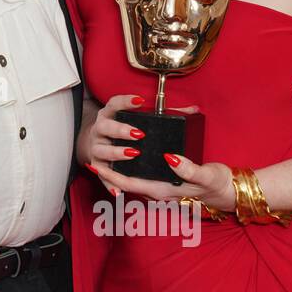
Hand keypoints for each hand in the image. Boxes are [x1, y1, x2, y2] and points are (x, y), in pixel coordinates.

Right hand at [76, 93, 199, 172]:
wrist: (102, 140)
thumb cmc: (126, 129)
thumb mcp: (146, 120)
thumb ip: (170, 115)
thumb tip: (193, 110)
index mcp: (111, 114)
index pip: (114, 103)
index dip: (125, 101)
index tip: (140, 100)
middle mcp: (101, 130)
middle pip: (104, 126)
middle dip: (120, 129)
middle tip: (138, 134)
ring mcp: (98, 147)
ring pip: (100, 151)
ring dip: (115, 152)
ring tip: (132, 153)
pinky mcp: (100, 165)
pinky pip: (103, 175)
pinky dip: (108, 182)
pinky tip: (118, 190)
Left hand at [86, 152, 234, 213]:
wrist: (229, 192)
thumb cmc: (218, 184)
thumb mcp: (206, 175)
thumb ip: (190, 169)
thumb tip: (170, 159)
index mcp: (164, 191)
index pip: (130, 185)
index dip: (111, 176)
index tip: (96, 166)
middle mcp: (159, 192)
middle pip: (126, 184)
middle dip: (108, 174)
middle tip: (91, 160)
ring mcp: (162, 189)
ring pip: (133, 182)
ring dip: (117, 172)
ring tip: (102, 158)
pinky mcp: (166, 183)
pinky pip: (141, 179)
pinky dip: (130, 171)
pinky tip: (125, 161)